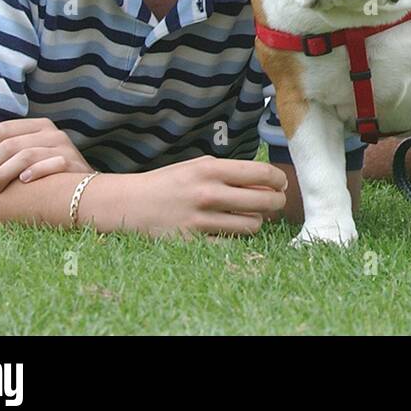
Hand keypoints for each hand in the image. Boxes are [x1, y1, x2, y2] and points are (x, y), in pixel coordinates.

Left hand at [0, 118, 93, 195]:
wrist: (85, 188)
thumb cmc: (49, 171)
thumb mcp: (30, 153)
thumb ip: (7, 145)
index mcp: (40, 126)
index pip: (3, 129)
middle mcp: (53, 133)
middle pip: (10, 144)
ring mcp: (65, 147)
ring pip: (25, 156)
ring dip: (3, 174)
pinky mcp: (74, 163)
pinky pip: (50, 165)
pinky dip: (34, 172)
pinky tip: (23, 181)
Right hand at [105, 156, 288, 237]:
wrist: (129, 204)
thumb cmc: (171, 182)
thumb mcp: (200, 167)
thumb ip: (233, 173)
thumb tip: (269, 184)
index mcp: (211, 169)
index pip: (262, 173)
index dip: (279, 179)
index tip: (281, 183)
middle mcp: (207, 193)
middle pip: (264, 201)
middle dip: (276, 201)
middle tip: (274, 201)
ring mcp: (200, 220)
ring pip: (252, 225)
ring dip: (256, 220)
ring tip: (248, 215)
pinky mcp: (192, 243)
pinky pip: (232, 243)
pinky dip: (236, 237)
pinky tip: (230, 229)